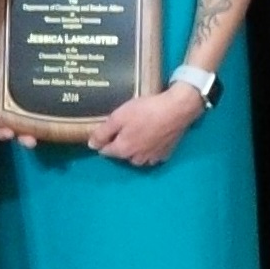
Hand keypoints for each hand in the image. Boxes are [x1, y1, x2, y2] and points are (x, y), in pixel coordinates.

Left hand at [86, 87, 203, 167]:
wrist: (177, 109)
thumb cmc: (146, 111)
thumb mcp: (119, 117)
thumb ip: (103, 132)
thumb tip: (91, 145)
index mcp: (123, 150)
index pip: (105, 151)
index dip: (103, 140)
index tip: (106, 130)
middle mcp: (136, 159)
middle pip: (121, 154)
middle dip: (120, 143)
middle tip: (125, 126)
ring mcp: (152, 158)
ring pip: (137, 156)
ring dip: (135, 148)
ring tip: (138, 131)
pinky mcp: (165, 154)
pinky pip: (152, 154)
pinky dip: (149, 148)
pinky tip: (152, 136)